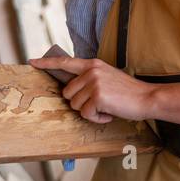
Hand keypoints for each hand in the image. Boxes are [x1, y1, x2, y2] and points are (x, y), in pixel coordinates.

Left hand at [29, 54, 156, 123]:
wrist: (147, 98)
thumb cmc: (128, 92)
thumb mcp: (107, 77)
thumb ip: (90, 78)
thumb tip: (71, 89)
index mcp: (92, 64)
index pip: (65, 62)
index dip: (47, 63)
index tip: (32, 62)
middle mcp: (91, 71)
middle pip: (67, 93)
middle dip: (80, 103)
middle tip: (99, 103)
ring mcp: (94, 82)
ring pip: (75, 105)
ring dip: (89, 112)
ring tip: (106, 108)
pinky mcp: (97, 96)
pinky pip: (86, 114)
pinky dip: (97, 118)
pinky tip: (109, 113)